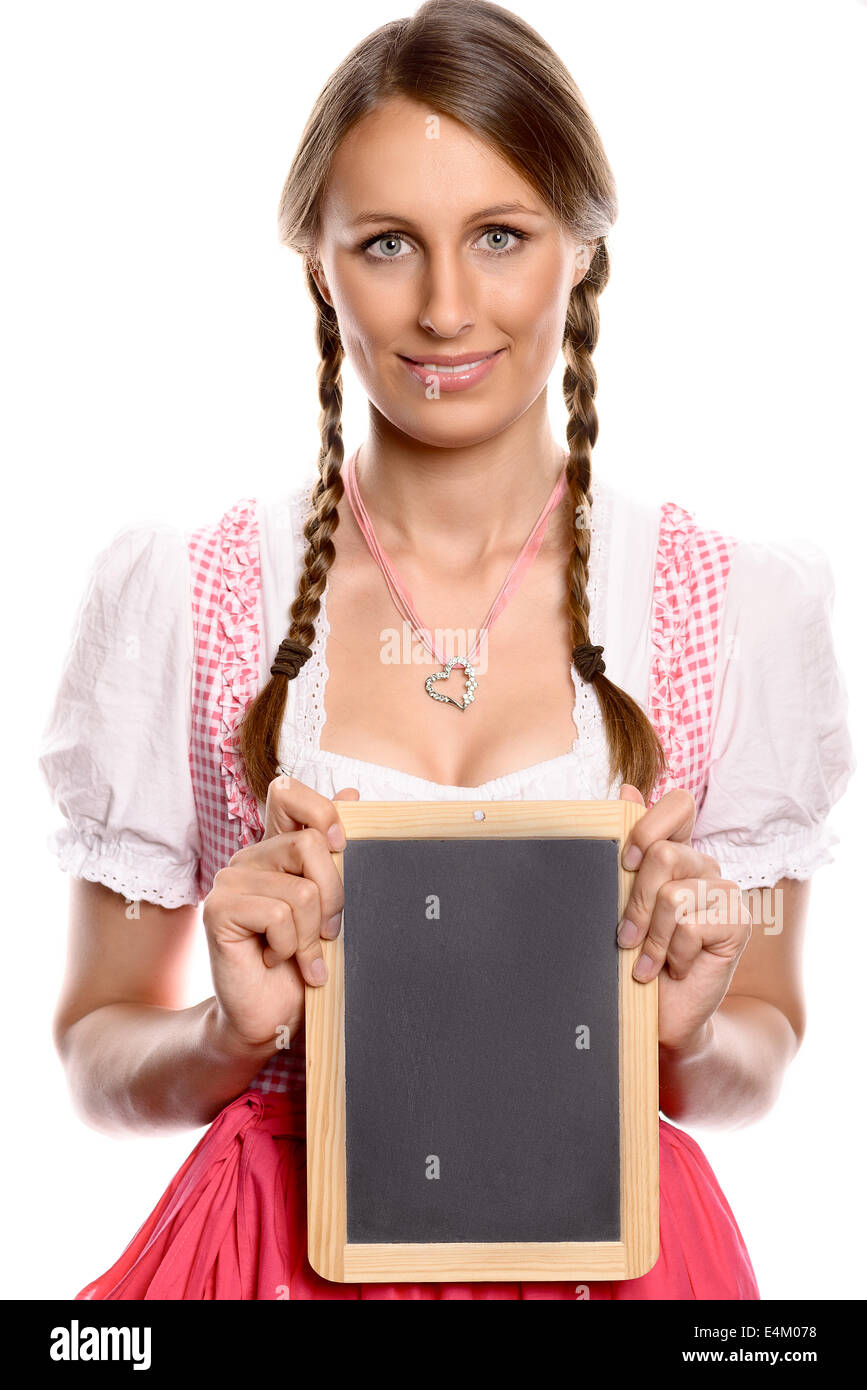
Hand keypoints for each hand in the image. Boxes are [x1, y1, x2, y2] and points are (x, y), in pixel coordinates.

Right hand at [202, 775, 358, 1058]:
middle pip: (311, 843)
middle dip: (334, 896)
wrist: (273, 1016)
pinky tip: (276, 960)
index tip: (341, 846)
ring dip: (312, 934)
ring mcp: (230, 880)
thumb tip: (352, 794)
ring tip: (300, 955)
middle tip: (327, 932)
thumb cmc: (305, 963)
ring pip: (301, 889)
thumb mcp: (333, 906)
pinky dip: (289, 946)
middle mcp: (251, 856)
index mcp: (278, 849)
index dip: (321, 811)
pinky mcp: (218, 908)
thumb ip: (337, 853)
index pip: (288, 792)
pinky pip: (279, 913)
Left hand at [618, 784, 751, 1054]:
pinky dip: (672, 955)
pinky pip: (690, 927)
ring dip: (651, 938)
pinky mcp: (738, 922)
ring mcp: (725, 893)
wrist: (665, 1014)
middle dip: (635, 903)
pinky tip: (674, 968)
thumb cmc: (638, 956)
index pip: (678, 805)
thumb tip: (628, 790)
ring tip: (648, 961)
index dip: (647, 826)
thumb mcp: (622, 903)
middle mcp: (704, 866)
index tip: (625, 863)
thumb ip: (627, 851)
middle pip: (664, 855)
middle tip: (627, 937)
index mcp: (678, 852)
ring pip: (673, 897)